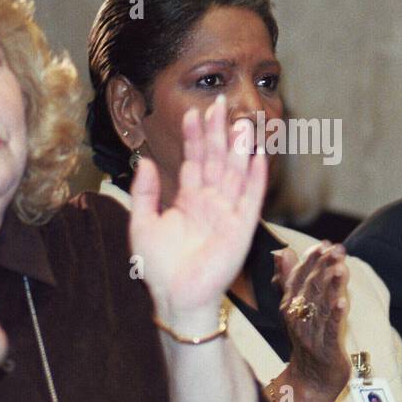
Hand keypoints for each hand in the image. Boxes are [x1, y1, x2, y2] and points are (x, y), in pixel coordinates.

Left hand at [129, 95, 267, 337]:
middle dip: (218, 132)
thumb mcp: (143, 224)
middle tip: (220, 103)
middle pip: (217, 160)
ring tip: (241, 121)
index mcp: (189, 201)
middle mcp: (211, 203)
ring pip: (235, 173)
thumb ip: (144, 192)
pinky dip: (255, 177)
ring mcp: (228, 214)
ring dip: (239, 148)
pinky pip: (251, 198)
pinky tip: (258, 156)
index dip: (196, 137)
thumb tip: (144, 160)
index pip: (195, 161)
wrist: (176, 299)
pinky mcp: (241, 229)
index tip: (196, 112)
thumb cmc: (160, 268)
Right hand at [271, 242, 351, 401]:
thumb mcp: (294, 309)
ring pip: (321, 307)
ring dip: (331, 287)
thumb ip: (288, 280)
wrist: (310, 380)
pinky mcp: (326, 349)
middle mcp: (298, 318)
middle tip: (337, 250)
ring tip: (339, 268)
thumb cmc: (306, 340)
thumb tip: (283, 252)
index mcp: (290, 306)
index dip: (311, 261)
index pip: (298, 278)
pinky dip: (336, 315)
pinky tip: (343, 301)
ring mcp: (311, 334)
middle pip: (310, 289)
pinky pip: (330, 330)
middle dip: (324, 267)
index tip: (323, 244)